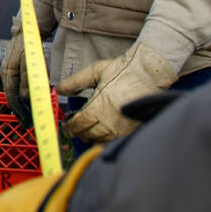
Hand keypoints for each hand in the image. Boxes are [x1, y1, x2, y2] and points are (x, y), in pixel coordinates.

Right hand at [0, 23, 31, 126]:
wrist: (27, 30)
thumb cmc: (30, 46)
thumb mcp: (31, 64)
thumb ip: (28, 82)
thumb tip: (26, 99)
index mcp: (8, 72)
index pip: (12, 96)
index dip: (19, 110)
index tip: (26, 120)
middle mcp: (5, 72)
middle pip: (10, 96)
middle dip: (18, 111)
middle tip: (26, 123)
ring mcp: (7, 70)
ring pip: (11, 92)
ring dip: (18, 105)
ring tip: (25, 115)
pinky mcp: (12, 69)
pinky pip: (13, 86)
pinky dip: (18, 96)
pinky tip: (24, 101)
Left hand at [57, 42, 176, 143]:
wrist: (150, 74)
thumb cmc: (124, 71)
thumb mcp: (94, 72)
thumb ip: (74, 82)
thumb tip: (59, 89)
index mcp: (97, 108)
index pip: (78, 125)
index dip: (69, 127)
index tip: (66, 126)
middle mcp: (109, 122)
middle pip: (88, 135)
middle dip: (79, 132)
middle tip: (75, 127)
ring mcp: (122, 128)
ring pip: (102, 140)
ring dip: (93, 136)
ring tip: (89, 129)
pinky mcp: (133, 129)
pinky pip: (116, 140)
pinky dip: (107, 138)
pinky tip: (105, 131)